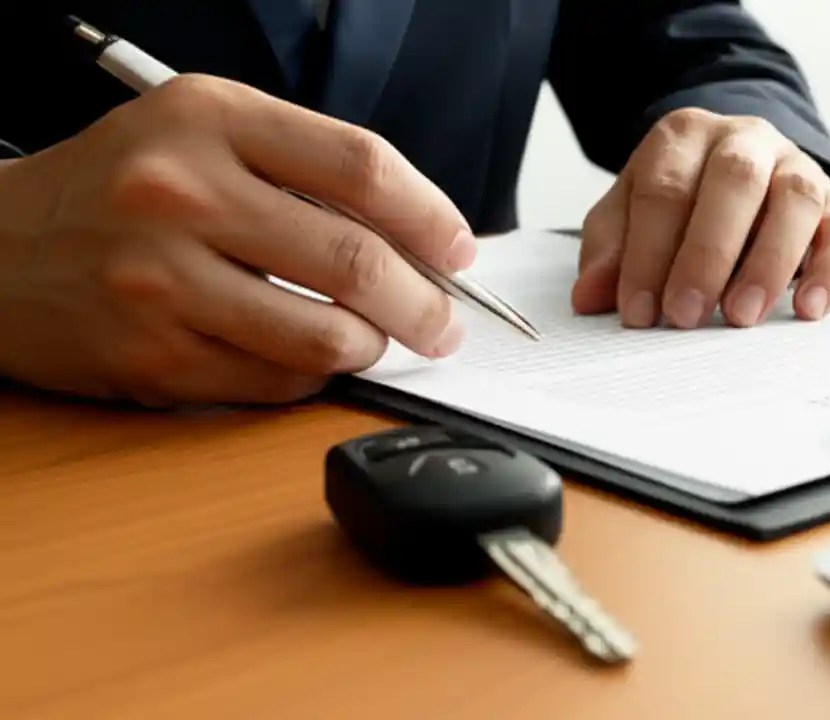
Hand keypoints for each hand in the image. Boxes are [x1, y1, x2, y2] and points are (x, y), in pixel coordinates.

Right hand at [0, 74, 472, 406]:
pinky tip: (309, 358)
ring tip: (376, 339)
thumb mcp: (201, 136)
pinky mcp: (152, 356)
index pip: (361, 166)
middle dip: (425, 303)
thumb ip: (303, 168)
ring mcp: (162, 281)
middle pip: (356, 258)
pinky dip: (314, 377)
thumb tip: (418, 237)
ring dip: (373, 346)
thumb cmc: (115, 191)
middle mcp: (182, 193)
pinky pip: (276, 382)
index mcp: (209, 120)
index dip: (431, 216)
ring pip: (325, 336)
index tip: (458, 249)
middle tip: (444, 322)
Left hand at [571, 107, 829, 328]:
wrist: (743, 175)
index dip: (648, 252)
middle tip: (686, 315)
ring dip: (768, 263)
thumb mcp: (631, 215)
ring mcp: (797, 167)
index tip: (639, 311)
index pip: (664, 187)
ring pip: (795, 200)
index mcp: (685, 136)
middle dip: (706, 254)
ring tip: (742, 316)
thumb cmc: (680, 203)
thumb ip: (611, 250)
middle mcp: (745, 141)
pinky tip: (807, 310)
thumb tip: (589, 297)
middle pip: (734, 182)